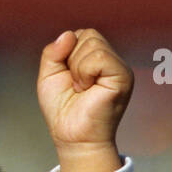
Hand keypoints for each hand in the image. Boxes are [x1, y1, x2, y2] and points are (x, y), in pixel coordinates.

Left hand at [37, 28, 132, 171]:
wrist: (72, 137)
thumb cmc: (63, 111)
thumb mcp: (49, 76)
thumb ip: (53, 52)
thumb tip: (68, 34)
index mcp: (96, 59)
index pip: (80, 34)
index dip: (66, 52)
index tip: (67, 77)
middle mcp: (111, 61)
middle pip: (88, 34)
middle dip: (71, 59)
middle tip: (75, 85)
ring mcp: (119, 68)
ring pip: (93, 43)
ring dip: (77, 68)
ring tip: (81, 89)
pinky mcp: (123, 76)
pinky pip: (100, 56)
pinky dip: (85, 72)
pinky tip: (87, 89)